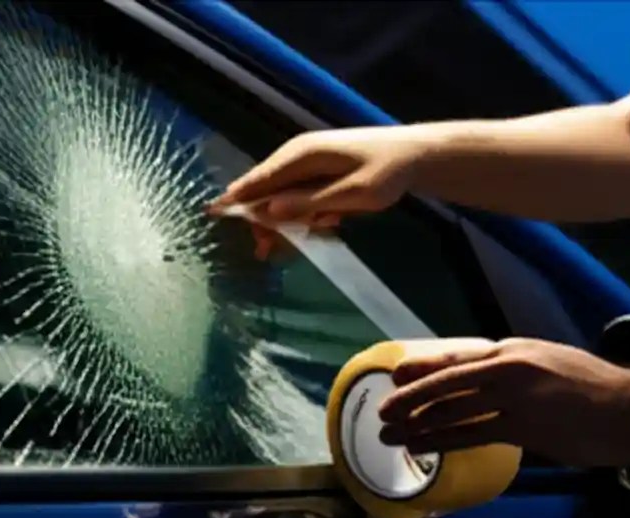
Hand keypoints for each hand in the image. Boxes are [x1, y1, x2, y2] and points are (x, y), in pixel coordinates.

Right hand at [208, 126, 432, 226]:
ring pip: (283, 194)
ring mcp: (310, 161)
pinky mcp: (321, 171)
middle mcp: (299, 154)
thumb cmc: (388, 173)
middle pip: (266, 189)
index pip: (259, 179)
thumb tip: (268, 211)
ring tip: (289, 245)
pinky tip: (326, 224)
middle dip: (262, 219)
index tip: (212, 214)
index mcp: (302, 155)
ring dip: (286, 220)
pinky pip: (301, 194)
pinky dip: (305, 212)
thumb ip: (310, 203)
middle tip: (266, 251)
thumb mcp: (352, 195)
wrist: (418, 155)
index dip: (236, 199)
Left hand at [376, 338, 629, 467]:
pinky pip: (470, 433)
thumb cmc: (598, 391)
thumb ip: (520, 371)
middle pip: (447, 380)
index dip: (425, 367)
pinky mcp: (522, 425)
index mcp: (515, 349)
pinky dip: (441, 440)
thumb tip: (490, 382)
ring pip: (452, 408)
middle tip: (383, 409)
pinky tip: (422, 447)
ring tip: (390, 434)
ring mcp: (514, 395)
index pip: (459, 357)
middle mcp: (509, 365)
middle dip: (410, 396)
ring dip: (416, 423)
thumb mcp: (553, 364)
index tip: (398, 374)